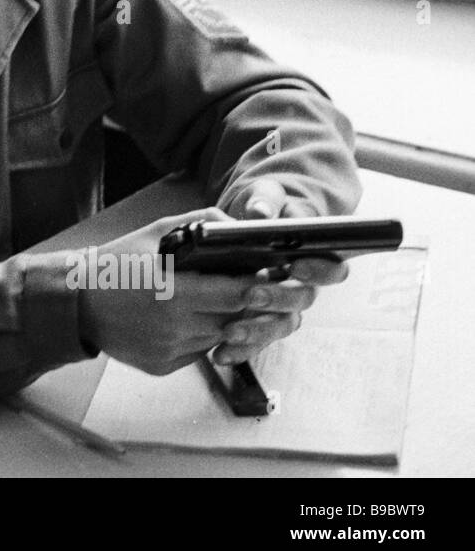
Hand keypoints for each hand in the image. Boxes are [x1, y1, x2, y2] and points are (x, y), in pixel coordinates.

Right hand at [75, 206, 319, 374]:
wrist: (76, 302)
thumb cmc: (115, 264)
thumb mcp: (155, 232)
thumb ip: (199, 223)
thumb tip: (237, 226)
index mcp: (174, 293)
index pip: (238, 294)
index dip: (257, 284)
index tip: (264, 274)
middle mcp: (174, 327)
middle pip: (235, 318)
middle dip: (244, 302)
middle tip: (245, 285)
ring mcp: (169, 350)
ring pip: (219, 337)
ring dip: (222, 319)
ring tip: (209, 299)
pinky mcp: (162, 366)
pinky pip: (198, 352)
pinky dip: (200, 335)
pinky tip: (185, 318)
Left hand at [212, 177, 349, 364]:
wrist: (242, 231)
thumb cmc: (263, 208)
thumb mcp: (265, 196)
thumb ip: (267, 199)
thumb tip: (261, 213)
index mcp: (312, 255)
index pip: (332, 268)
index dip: (318, 270)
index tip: (294, 266)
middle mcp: (301, 284)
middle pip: (302, 300)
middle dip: (278, 298)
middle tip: (251, 294)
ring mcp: (281, 306)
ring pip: (280, 326)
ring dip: (257, 331)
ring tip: (229, 330)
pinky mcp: (259, 322)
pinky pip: (256, 343)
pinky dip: (238, 351)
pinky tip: (219, 354)